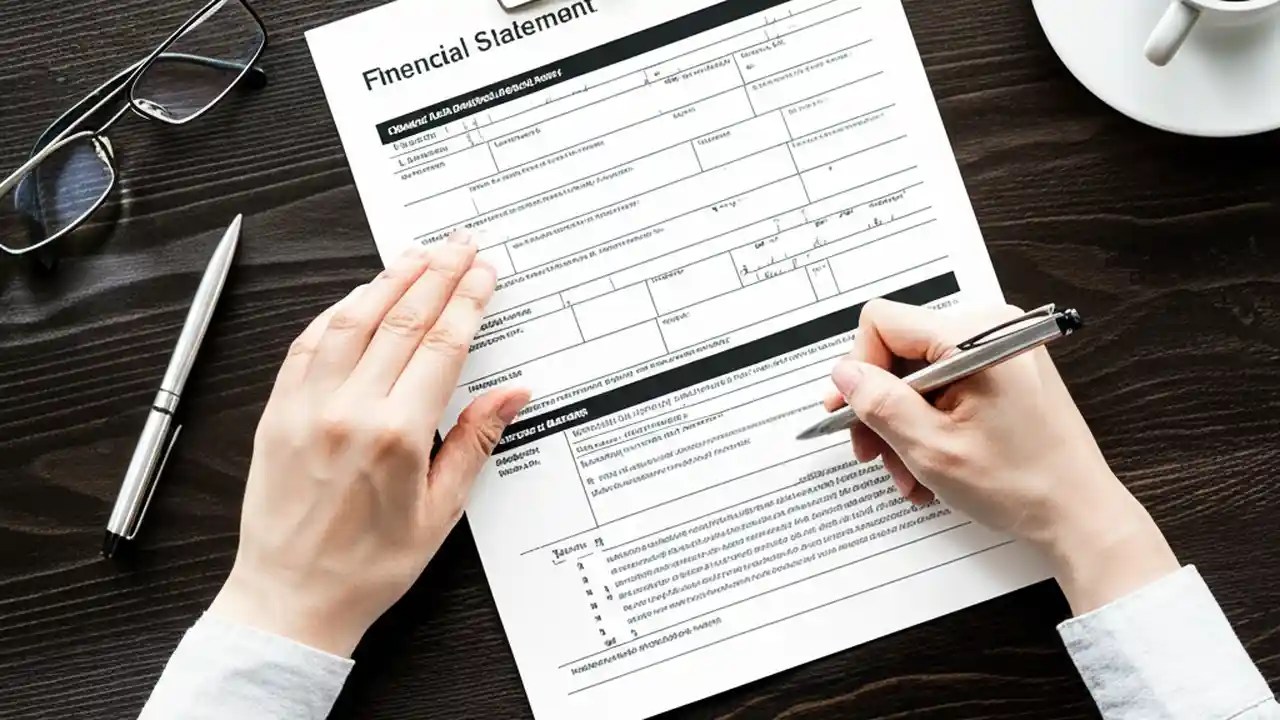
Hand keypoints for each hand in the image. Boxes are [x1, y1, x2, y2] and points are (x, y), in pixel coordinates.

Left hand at [207, 232, 528, 655]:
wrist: (291, 598)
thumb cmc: (368, 566)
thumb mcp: (440, 512)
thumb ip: (475, 442)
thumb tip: (513, 394)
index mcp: (398, 435)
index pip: (443, 344)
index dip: (468, 300)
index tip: (484, 271)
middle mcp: (350, 410)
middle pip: (403, 320)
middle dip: (437, 273)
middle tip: (460, 244)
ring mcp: (308, 406)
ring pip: (352, 320)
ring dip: (389, 280)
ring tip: (417, 253)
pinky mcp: (277, 411)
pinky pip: (307, 344)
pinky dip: (336, 311)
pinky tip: (358, 296)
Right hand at [827, 300, 1177, 613]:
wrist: (1080, 515)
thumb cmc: (1024, 484)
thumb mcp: (931, 448)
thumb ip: (879, 404)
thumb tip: (844, 375)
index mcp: (977, 336)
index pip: (884, 323)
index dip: (859, 368)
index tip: (849, 410)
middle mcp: (992, 330)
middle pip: (900, 352)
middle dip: (880, 407)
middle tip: (871, 451)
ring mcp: (1000, 351)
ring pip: (919, 376)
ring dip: (902, 426)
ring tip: (908, 471)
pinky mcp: (1004, 372)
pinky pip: (946, 388)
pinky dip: (928, 425)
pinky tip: (929, 464)